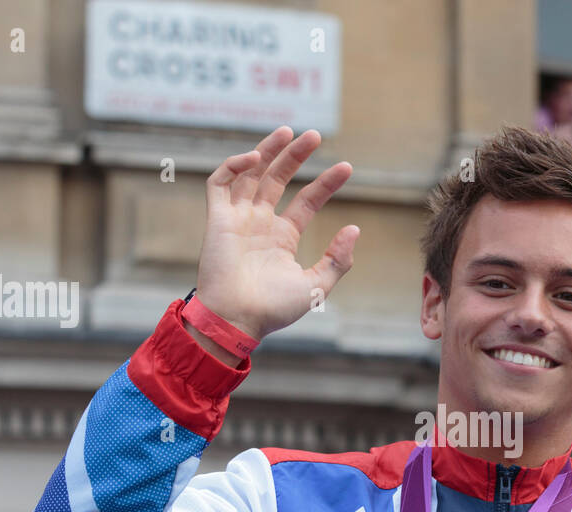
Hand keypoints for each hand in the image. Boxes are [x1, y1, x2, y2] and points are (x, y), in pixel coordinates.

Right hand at [196, 126, 358, 339]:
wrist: (237, 320)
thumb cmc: (274, 309)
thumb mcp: (316, 286)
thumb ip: (337, 259)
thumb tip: (354, 227)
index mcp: (282, 238)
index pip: (306, 201)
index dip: (326, 183)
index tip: (347, 168)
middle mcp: (260, 223)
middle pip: (278, 179)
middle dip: (295, 155)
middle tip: (315, 134)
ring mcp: (238, 219)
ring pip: (251, 173)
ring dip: (268, 150)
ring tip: (290, 131)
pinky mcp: (217, 219)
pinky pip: (220, 183)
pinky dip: (234, 165)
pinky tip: (256, 158)